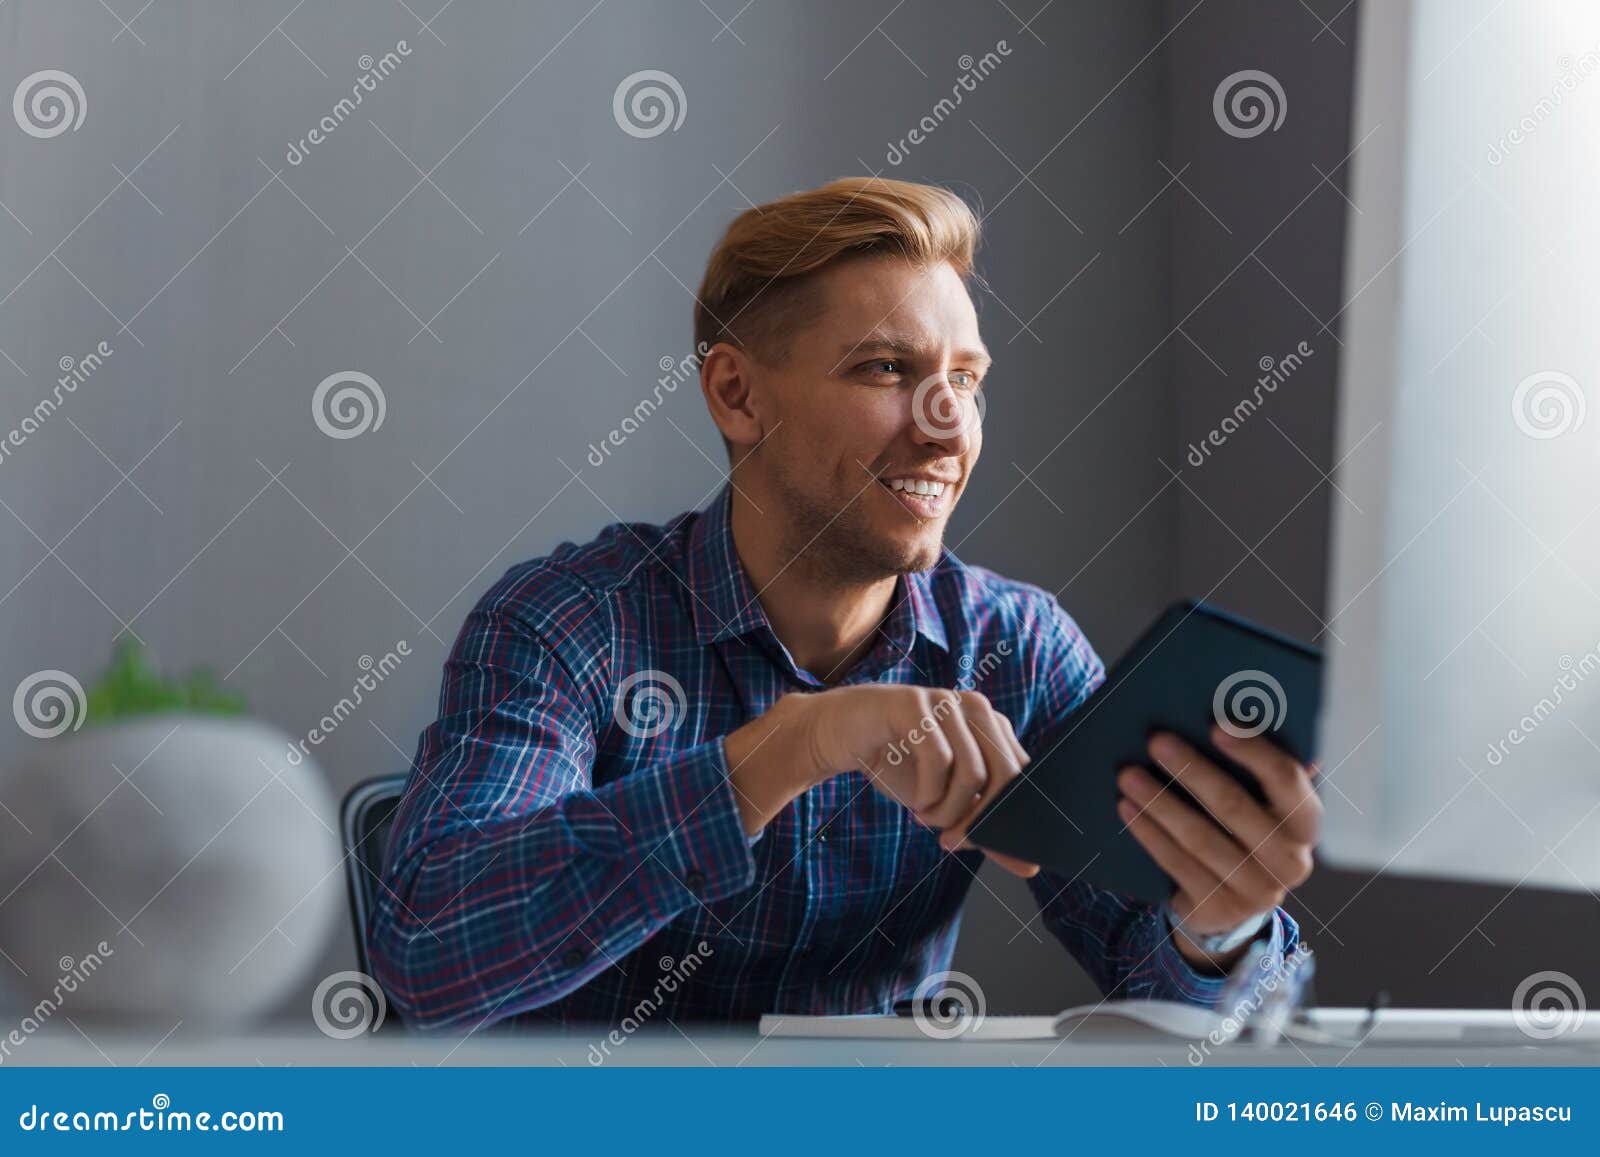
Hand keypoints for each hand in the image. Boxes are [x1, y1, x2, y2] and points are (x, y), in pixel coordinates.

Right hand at [724, 686, 1039, 876]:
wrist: (839, 734)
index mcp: (992, 726)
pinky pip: (937, 759)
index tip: (977, 843)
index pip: (1023, 777)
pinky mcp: (914, 703)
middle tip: (951, 840)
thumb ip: (986, 829)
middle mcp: (976, 707)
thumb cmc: (897, 764)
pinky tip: (915, 802)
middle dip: (979, 820)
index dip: (1004, 817)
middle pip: (1006, 776)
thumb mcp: (946, 803)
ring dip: (948, 810)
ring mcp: (945, 702)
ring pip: (972, 773)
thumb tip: (1031, 867)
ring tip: (925, 817)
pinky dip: (928, 793)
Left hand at [1115, 726, 1319, 968]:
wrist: (1232, 902)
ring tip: (1127, 774)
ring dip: (1159, 802)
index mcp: (1306, 823)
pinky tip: (1126, 808)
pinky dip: (1149, 833)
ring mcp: (1257, 891)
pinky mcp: (1220, 909)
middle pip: (1235, 807)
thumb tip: (1229, 710)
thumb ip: (1255, 768)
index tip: (1214, 725)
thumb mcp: (1260, 804)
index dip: (1252, 751)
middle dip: (1191, 771)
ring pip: (1200, 838)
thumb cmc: (1243, 831)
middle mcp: (1291, 860)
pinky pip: (1178, 864)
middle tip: (1156, 741)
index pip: (1287, 779)